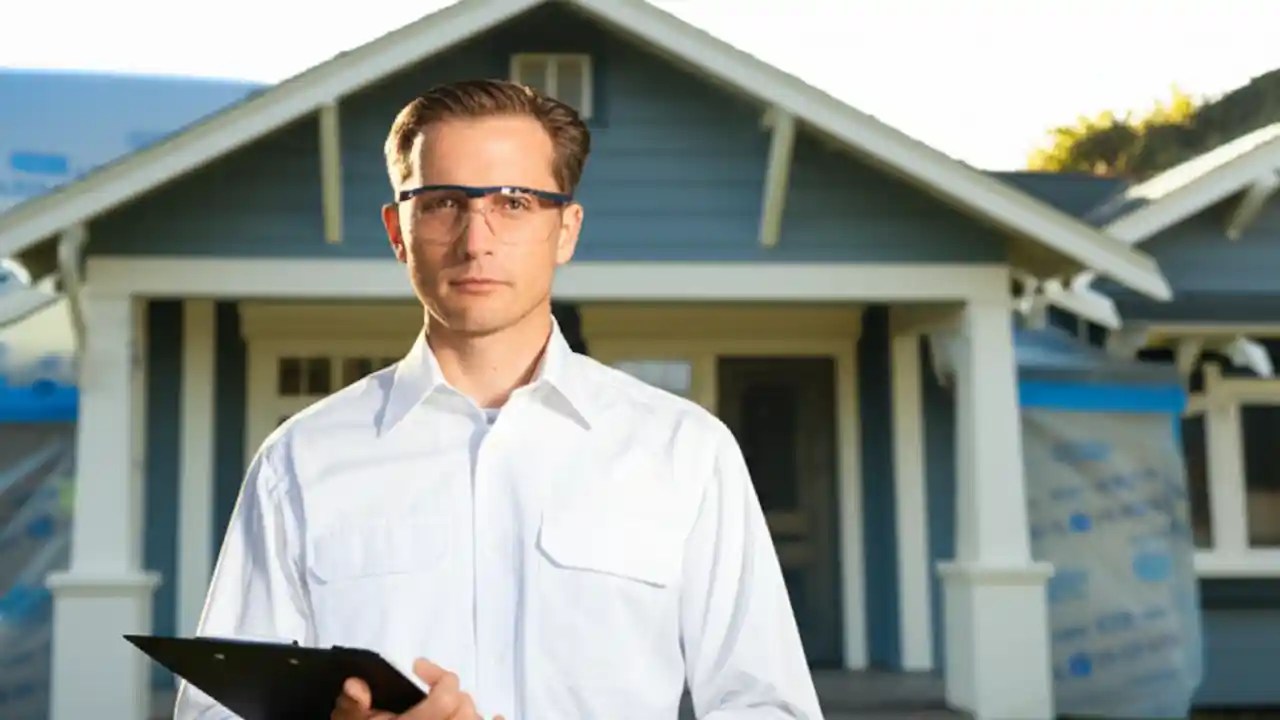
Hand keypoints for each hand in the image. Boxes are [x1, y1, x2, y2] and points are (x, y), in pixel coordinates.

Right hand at [331, 658, 506, 719]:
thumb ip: (352, 705)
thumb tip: (356, 684)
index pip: (447, 696)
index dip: (437, 674)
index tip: (418, 666)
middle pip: (465, 707)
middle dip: (450, 693)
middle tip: (429, 691)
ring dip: (466, 710)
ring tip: (448, 707)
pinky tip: (498, 717)